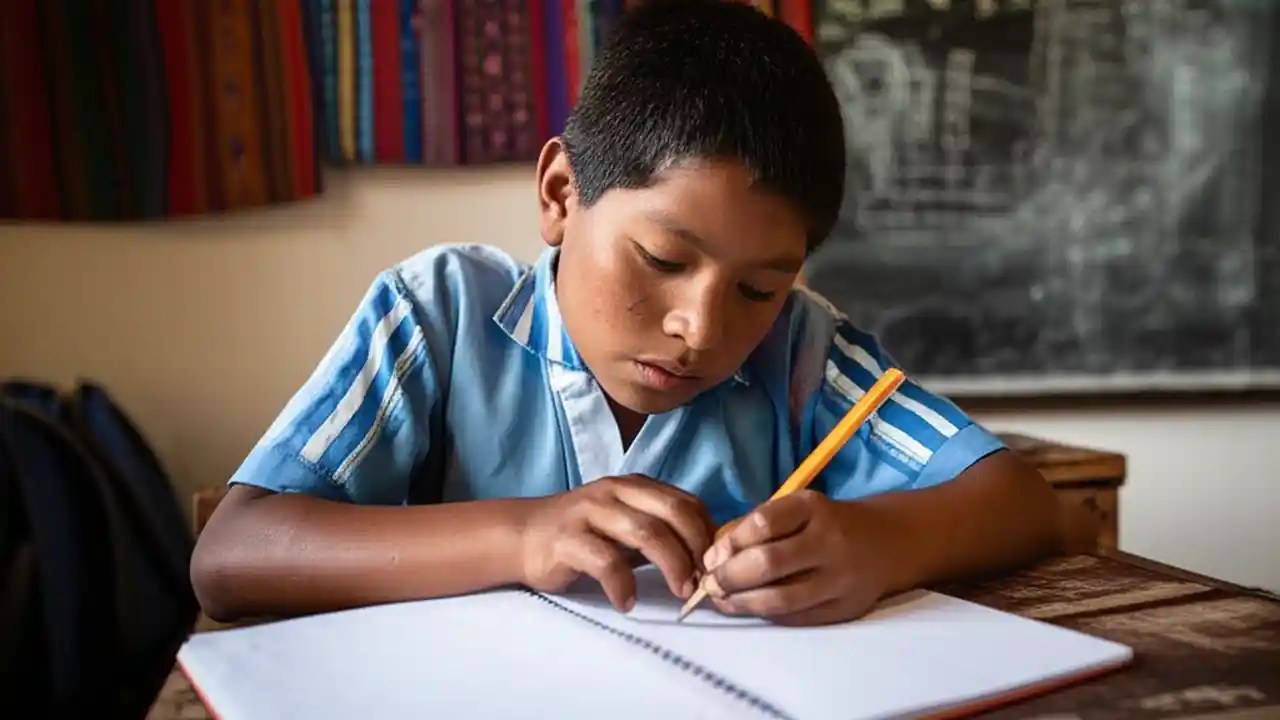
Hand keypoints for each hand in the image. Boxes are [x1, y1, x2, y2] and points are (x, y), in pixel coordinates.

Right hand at [519, 475, 715, 611]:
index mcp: (635, 487)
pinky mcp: (567, 539)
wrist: (523, 535)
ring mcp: (591, 512)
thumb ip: (659, 532)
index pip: (686, 502)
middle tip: (703, 582)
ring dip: (671, 565)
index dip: (707, 534)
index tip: (716, 565)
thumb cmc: (583, 535)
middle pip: (673, 513)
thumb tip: (705, 559)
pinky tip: (627, 602)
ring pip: (646, 532)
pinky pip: (605, 561)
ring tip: (680, 593)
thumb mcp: (625, 524)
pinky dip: (623, 585)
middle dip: (695, 549)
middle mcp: (616, 492)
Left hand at [699, 491, 899, 625]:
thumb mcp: (797, 509)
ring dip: (743, 602)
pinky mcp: (846, 607)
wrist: (887, 541)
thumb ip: (755, 526)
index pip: (764, 523)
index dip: (730, 544)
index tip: (710, 558)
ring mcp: (841, 577)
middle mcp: (830, 540)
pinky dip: (767, 615)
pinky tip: (750, 609)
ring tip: (723, 600)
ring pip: (782, 598)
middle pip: (769, 563)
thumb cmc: (827, 523)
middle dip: (730, 577)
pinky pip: (798, 617)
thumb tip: (713, 558)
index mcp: (813, 507)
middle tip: (709, 585)